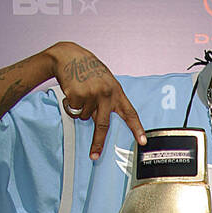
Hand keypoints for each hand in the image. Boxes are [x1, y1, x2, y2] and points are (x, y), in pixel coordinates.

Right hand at [49, 42, 145, 159]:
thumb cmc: (89, 70)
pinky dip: (71, 106)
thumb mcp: (104, 82)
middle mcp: (106, 94)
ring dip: (80, 110)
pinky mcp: (77, 95)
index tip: (142, 142)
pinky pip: (74, 112)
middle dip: (98, 142)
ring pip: (85, 118)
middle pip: (103, 125)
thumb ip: (107, 101)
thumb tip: (103, 123)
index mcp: (116, 91)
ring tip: (80, 93)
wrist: (69, 56)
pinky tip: (72, 92)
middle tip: (94, 156)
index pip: (130, 113)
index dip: (137, 128)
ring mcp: (92, 94)